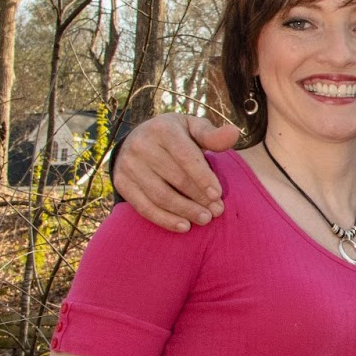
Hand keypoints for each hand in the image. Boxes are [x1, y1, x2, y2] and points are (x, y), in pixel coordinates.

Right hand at [113, 113, 237, 231]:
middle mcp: (141, 145)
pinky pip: (144, 207)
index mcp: (163, 129)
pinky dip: (164, 219)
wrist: (139, 139)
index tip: (218, 195)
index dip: (203, 178)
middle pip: (175, 178)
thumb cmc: (177, 136)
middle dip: (199, 198)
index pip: (186, 156)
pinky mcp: (121, 183)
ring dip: (185, 211)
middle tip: (217, 212)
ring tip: (205, 219)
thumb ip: (213, 135)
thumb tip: (234, 133)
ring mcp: (128, 165)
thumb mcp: (194, 129)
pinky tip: (183, 226)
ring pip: (160, 195)